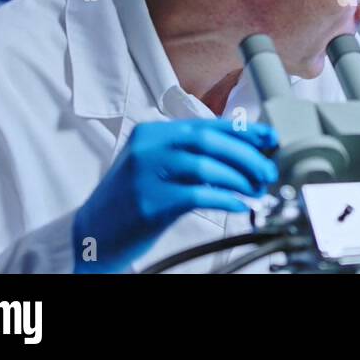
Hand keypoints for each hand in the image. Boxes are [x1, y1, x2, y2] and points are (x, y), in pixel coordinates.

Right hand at [73, 119, 277, 272]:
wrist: (89, 234)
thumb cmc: (131, 201)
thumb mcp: (156, 167)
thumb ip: (192, 156)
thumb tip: (245, 154)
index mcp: (152, 133)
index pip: (207, 125)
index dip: (243, 132)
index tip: (269, 140)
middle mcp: (148, 147)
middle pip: (210, 142)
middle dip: (247, 156)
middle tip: (268, 172)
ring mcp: (146, 174)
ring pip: (206, 167)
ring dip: (240, 180)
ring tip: (256, 191)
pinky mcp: (149, 202)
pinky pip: (198, 196)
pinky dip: (225, 199)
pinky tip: (240, 206)